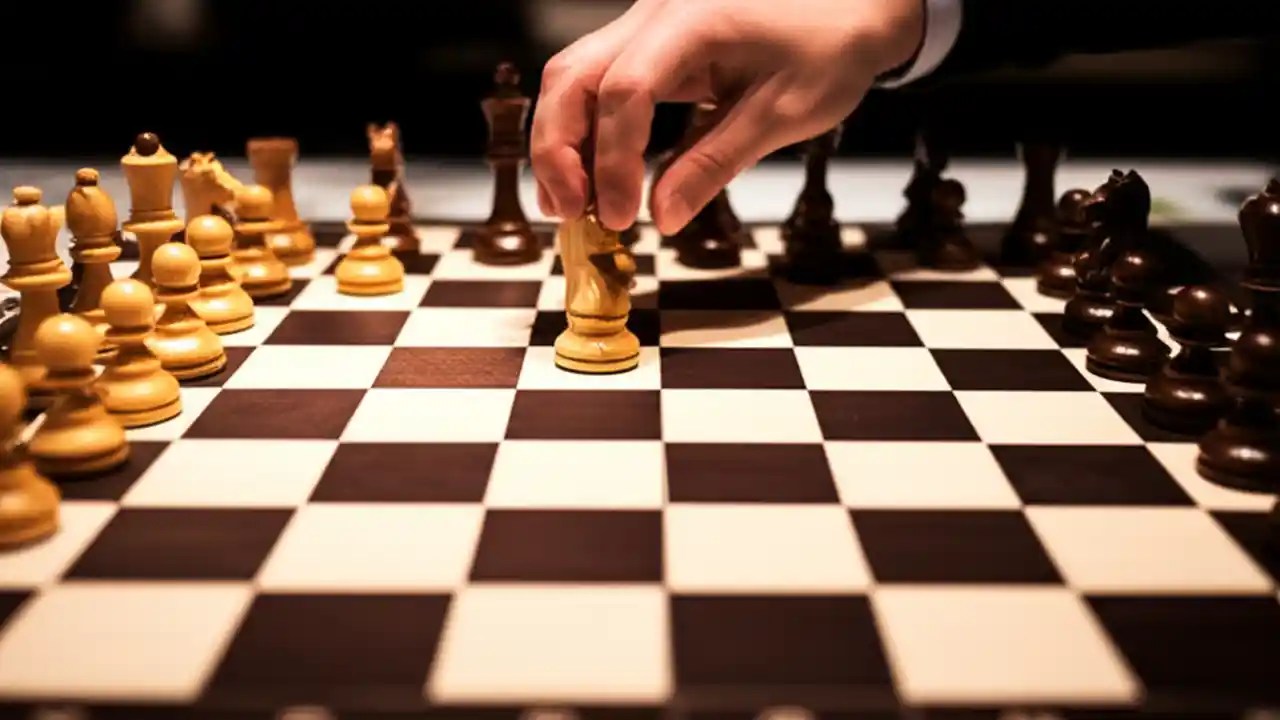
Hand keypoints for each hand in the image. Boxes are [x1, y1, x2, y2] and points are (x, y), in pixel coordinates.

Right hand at [530, 0, 924, 234]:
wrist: (855, 2)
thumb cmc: (831, 45)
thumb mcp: (784, 114)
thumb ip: (716, 163)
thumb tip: (663, 217)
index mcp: (693, 19)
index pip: (624, 92)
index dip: (614, 161)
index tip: (621, 217)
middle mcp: (656, 12)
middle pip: (571, 76)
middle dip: (558, 150)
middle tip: (568, 215)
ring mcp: (647, 22)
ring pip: (572, 76)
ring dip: (562, 141)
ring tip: (572, 205)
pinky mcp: (651, 42)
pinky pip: (598, 80)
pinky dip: (586, 129)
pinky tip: (596, 176)